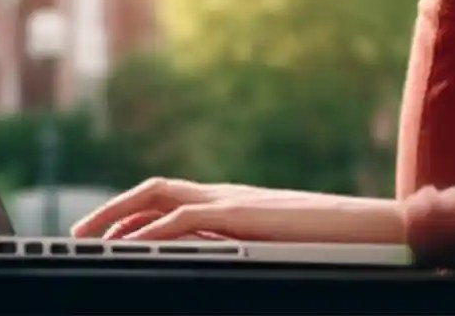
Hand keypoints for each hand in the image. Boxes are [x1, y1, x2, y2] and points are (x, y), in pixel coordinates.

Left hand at [71, 178, 405, 243]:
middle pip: (152, 190)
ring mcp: (231, 200)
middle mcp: (223, 194)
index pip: (167, 197)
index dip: (131, 212)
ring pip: (159, 196)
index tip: (103, 234)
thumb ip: (242, 248)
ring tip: (93, 239)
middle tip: (80, 236)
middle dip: (111, 211)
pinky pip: (188, 217)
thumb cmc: (331, 242)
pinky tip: (137, 245)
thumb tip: (213, 264)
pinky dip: (158, 229)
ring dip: (121, 215)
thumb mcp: (275, 246)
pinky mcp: (243, 215)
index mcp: (229, 201)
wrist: (374, 227)